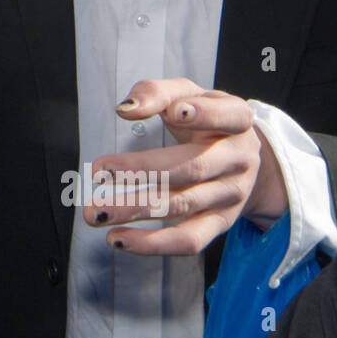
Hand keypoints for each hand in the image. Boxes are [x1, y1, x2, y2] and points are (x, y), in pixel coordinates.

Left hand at [84, 78, 286, 254]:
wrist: (241, 156)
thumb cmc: (205, 118)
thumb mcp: (188, 93)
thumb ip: (157, 93)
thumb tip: (127, 109)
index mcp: (238, 119)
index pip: (225, 116)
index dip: (203, 114)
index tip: (173, 112)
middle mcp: (238, 159)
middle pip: (191, 167)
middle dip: (141, 170)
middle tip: (99, 171)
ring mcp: (231, 195)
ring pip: (182, 206)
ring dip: (134, 210)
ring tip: (95, 213)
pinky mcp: (220, 223)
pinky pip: (188, 240)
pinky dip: (152, 244)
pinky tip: (117, 239)